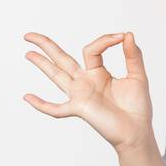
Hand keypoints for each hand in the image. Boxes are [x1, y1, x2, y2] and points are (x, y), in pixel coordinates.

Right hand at [22, 32, 153, 151]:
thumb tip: (128, 34)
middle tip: (30, 35)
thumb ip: (133, 55)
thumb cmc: (137, 107)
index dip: (105, 40)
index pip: (92, 49)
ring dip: (41, 64)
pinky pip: (56, 108)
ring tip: (28, 53)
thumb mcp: (138, 76)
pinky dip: (41, 104)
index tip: (121, 36)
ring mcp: (80, 95)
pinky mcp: (79, 108)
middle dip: (47, 46)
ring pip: (56, 76)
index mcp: (98, 72)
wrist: (137, 131)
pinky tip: (27, 97)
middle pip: (62, 59)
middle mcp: (85, 82)